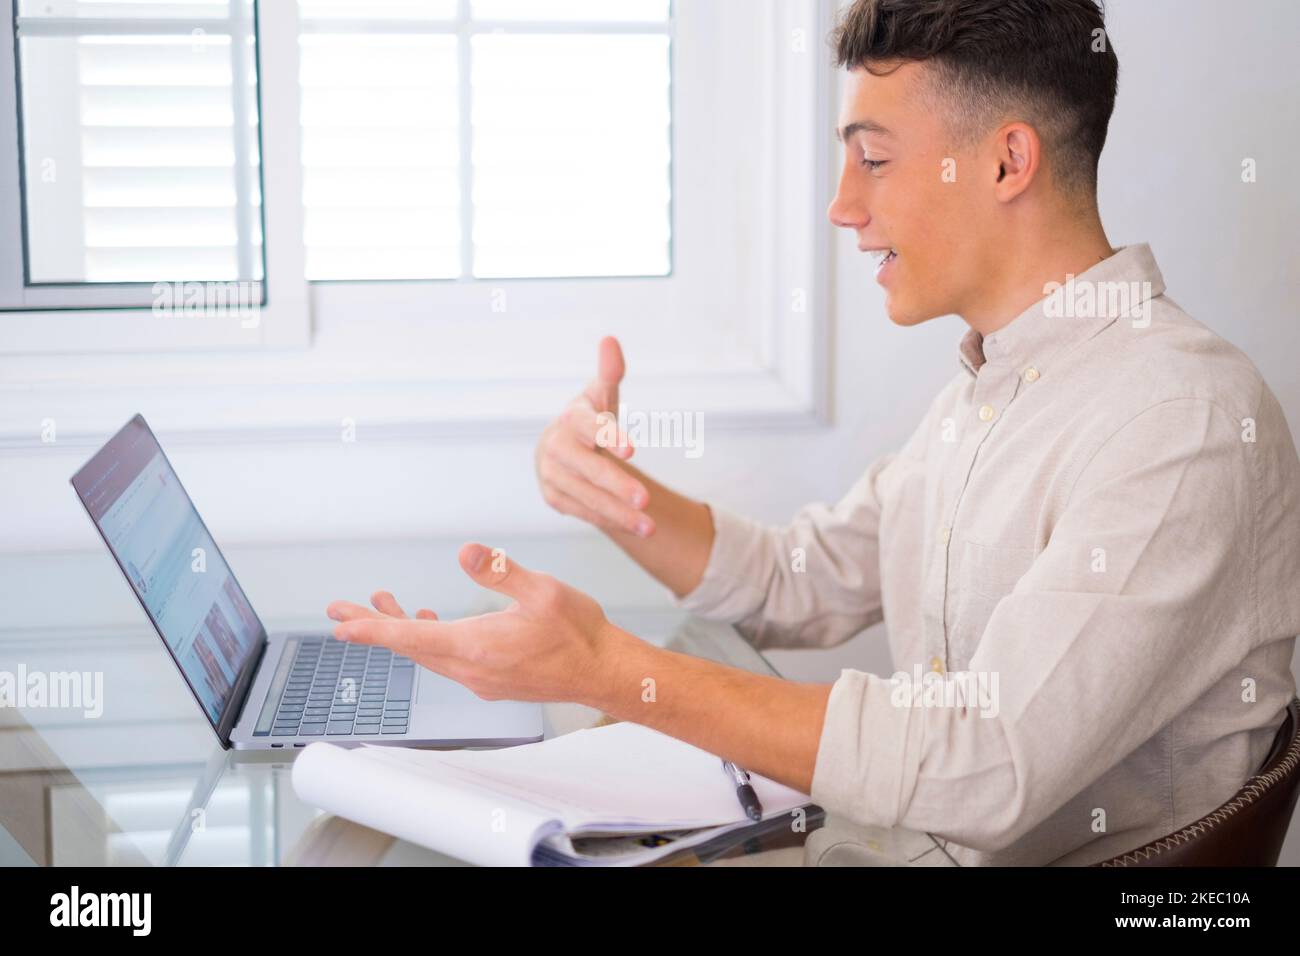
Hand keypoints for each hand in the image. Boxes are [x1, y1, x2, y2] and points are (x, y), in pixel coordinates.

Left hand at [325, 544, 631, 704]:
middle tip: (339, 609)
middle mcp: (470, 669)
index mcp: (476, 645)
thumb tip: (464, 550)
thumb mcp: (542, 590)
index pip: (410, 637)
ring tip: (382, 602)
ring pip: (427, 652)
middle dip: (374, 624)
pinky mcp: (492, 680)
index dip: (372, 629)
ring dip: (402, 628)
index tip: (340, 625)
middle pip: (410, 646)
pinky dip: (428, 638)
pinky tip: (431, 619)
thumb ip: (499, 570)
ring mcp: (480, 678)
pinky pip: (446, 659)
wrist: (603, 671)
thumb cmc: (578, 632)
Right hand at [534, 336, 654, 537]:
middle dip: (618, 484)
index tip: (632, 448)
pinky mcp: (553, 497)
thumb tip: (610, 340)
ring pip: (587, 496)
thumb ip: (610, 373)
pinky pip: (583, 512)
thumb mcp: (602, 396)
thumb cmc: (590, 420)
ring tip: (650, 525)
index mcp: (572, 417)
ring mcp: (551, 474)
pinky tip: (634, 527)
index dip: (610, 436)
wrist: (563, 448)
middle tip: (646, 499)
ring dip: (619, 512)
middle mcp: (557, 445)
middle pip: (589, 468)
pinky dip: (608, 520)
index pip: (590, 426)